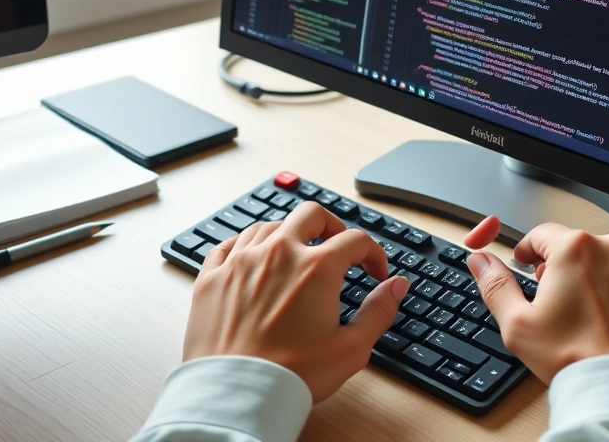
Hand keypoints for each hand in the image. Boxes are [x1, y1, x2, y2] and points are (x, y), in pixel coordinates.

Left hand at [183, 202, 408, 402]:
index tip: (374, 272)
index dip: (373, 254)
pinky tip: (252, 258)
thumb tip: (396, 285)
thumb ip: (379, 311)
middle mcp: (278, 254)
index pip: (355, 240)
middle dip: (331, 226)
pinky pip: (229, 244)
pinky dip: (246, 245)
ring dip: (289, 233)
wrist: (236, 394)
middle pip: (310, 215)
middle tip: (337, 247)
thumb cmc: (292, 375)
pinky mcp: (211, 277)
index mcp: (316, 268)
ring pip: (269, 225)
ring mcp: (240, 261)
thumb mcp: (352, 348)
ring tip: (296, 254)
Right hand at [464, 217, 608, 382]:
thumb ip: (495, 284)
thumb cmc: (573, 359)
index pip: (543, 235)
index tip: (528, 263)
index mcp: (575, 249)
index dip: (530, 251)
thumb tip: (479, 260)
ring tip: (597, 322)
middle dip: (569, 270)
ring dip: (605, 283)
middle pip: (583, 249)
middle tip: (562, 305)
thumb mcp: (518, 324)